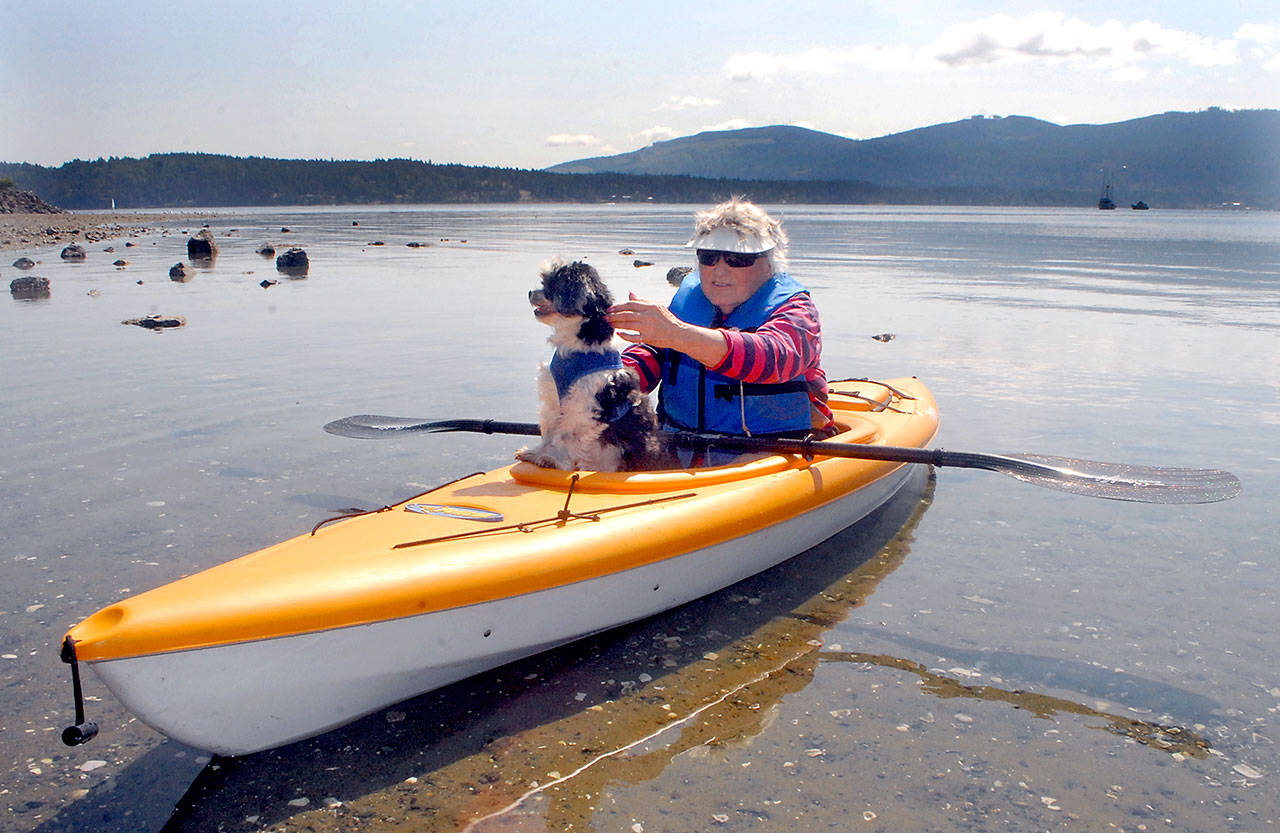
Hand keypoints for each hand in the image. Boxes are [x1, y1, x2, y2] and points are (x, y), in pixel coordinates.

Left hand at [608, 292, 728, 367]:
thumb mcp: (657, 306)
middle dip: (614, 316)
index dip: (618, 307)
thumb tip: (629, 294)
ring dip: (617, 324)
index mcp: (650, 306)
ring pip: (628, 325)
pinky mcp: (649, 337)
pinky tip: (619, 334)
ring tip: (610, 324)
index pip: (630, 304)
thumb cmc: (667, 319)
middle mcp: (649, 316)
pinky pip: (633, 337)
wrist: (678, 333)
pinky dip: (625, 336)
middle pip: (627, 314)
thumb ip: (642, 300)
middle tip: (606, 317)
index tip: (610, 309)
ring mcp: (649, 327)